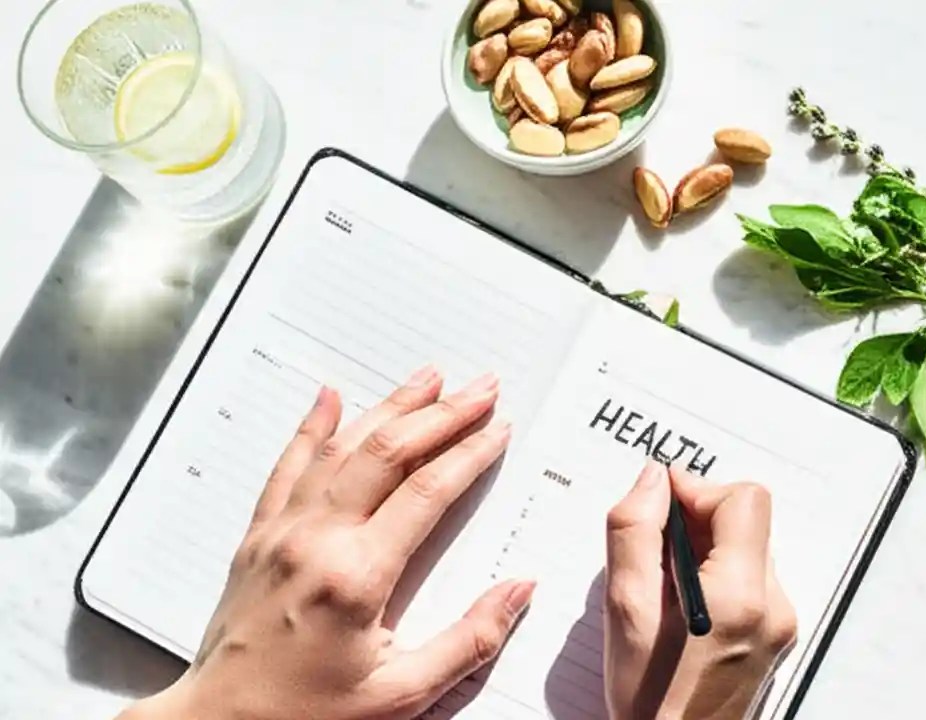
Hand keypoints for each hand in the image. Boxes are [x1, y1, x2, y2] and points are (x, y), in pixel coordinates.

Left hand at [119, 368, 533, 719]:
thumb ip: (469, 640)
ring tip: (428, 377)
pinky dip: (312, 427)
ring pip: (342, 448)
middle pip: (389, 452)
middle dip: (442, 413)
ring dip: (390, 406)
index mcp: (356, 576)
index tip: (497, 429)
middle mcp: (316, 540)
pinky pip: (287, 466)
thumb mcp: (402, 693)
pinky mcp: (258, 537)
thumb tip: (520, 591)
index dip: (469, 454)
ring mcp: (282, 532)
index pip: (426, 493)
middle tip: (480, 388)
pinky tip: (329, 397)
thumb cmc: (305, 716)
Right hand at [603, 461, 797, 719]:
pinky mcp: (775, 638)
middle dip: (698, 520)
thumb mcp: (625, 609)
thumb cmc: (650, 698)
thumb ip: (635, 531)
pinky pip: (751, 580)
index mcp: (741, 596)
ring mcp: (780, 625)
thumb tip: (653, 480)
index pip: (744, 500)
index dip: (697, 490)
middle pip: (748, 522)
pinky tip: (681, 606)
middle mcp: (774, 608)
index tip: (661, 501)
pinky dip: (717, 574)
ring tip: (663, 583)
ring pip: (748, 549)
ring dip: (706, 547)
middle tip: (654, 546)